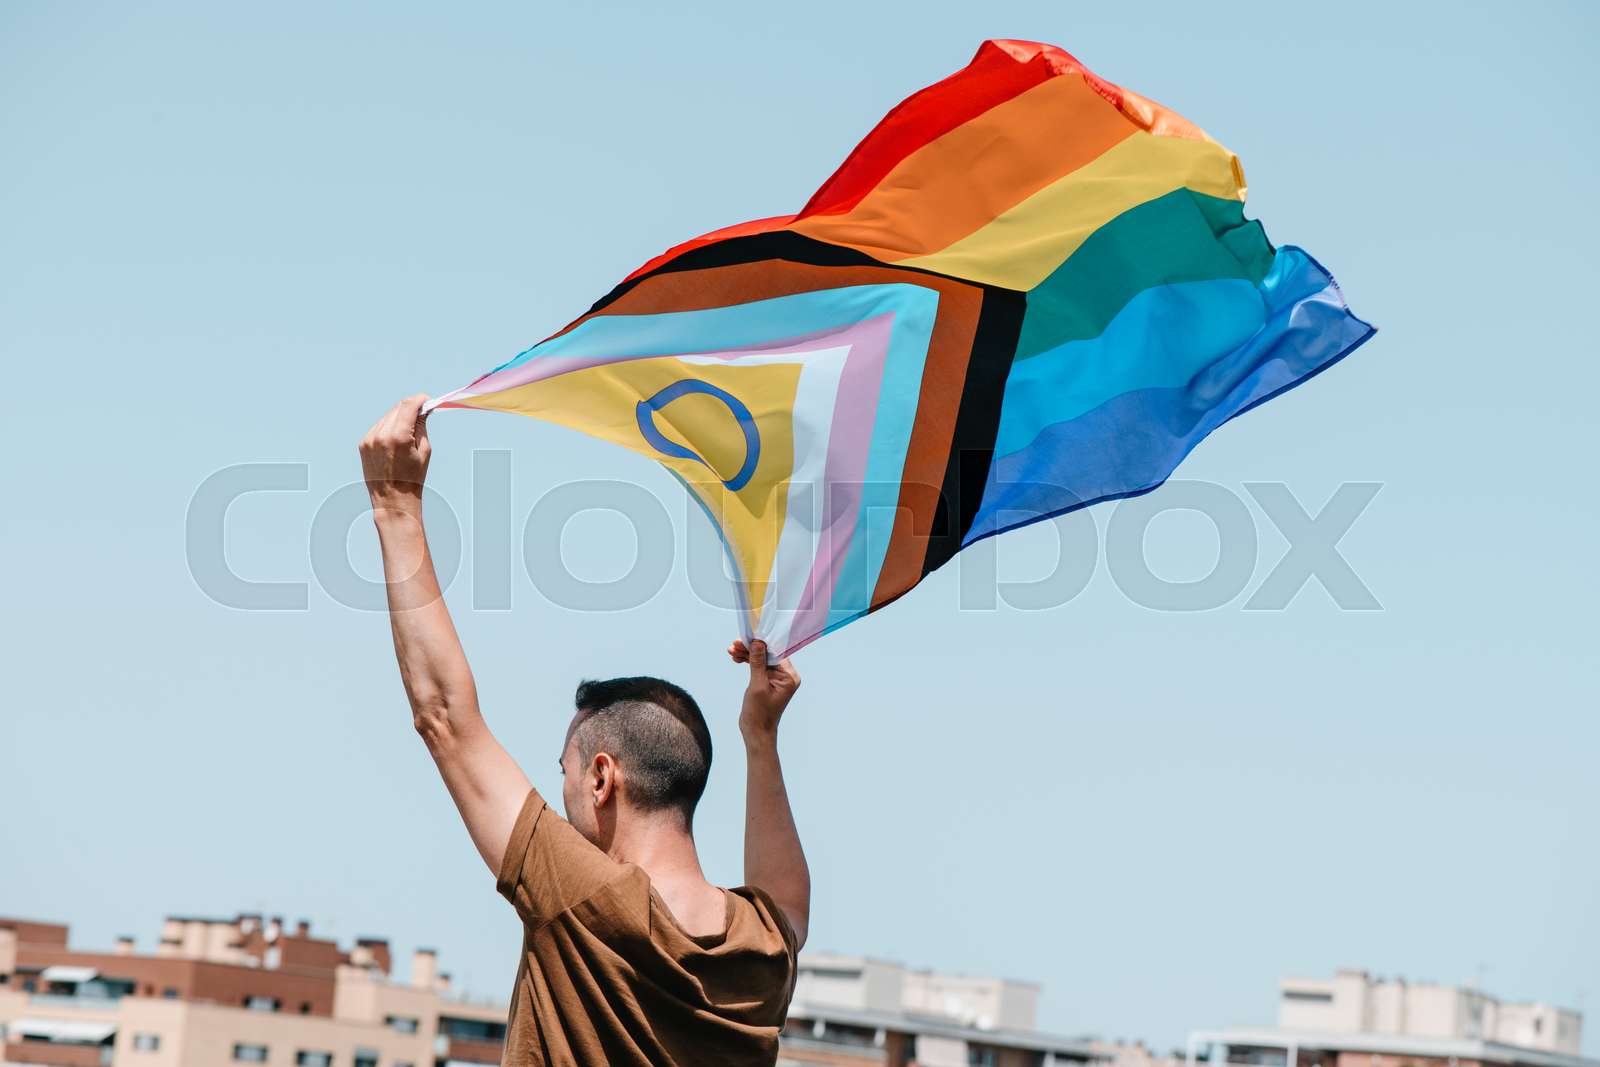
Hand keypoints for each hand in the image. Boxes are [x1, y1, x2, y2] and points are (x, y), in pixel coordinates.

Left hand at [360, 395, 431, 515]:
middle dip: (411, 408)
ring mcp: (369, 439)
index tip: (427, 401)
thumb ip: (421, 425)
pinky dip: (389, 427)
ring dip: (399, 418)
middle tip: (422, 414)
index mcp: (399, 436)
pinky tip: (396, 441)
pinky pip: (379, 427)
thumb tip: (422, 409)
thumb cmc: (413, 477)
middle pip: (398, 408)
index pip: (408, 405)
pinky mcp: (363, 443)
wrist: (392, 500)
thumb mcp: (424, 450)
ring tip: (408, 432)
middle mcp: (381, 434)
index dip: (420, 400)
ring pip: (388, 416)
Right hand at [728, 639, 799, 740]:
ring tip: (731, 650)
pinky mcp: (767, 682)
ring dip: (747, 654)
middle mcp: (785, 676)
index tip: (747, 637)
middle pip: (767, 654)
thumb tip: (758, 643)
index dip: (761, 644)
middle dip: (751, 649)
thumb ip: (758, 663)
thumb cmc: (759, 713)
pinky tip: (736, 658)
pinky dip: (748, 662)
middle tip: (735, 644)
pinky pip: (758, 667)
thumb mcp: (757, 686)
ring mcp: (776, 679)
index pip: (775, 653)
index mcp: (789, 677)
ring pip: (761, 659)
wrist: (756, 732)